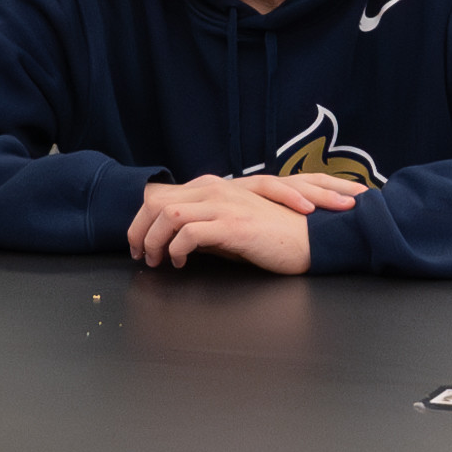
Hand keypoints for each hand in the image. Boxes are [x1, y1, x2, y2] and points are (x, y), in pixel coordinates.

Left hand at [127, 170, 346, 272]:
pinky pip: (189, 234)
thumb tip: (175, 241)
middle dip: (140, 232)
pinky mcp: (234, 225)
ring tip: (159, 261)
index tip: (139, 244)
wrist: (312, 237)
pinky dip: (177, 250)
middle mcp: (215, 190)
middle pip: (157, 204)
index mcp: (213, 187)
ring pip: (168, 216)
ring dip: (155, 241)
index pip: (161, 196)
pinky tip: (182, 263)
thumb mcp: (232, 225)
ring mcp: (225, 205)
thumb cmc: (274, 235)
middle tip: (142, 257)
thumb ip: (205, 227)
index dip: (142, 221)